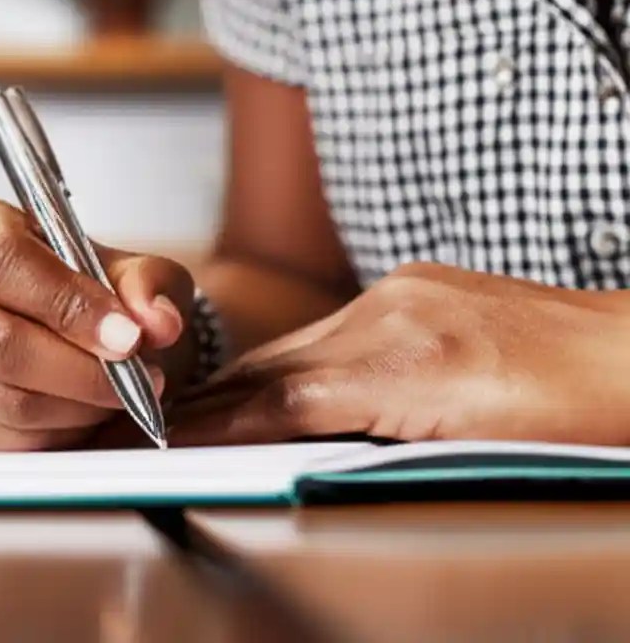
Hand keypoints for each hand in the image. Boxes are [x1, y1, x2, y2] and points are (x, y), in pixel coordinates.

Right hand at [0, 197, 197, 450]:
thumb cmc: (82, 285)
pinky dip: (59, 433)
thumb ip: (146, 282)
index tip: (125, 336)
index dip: (68, 305)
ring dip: (78, 405)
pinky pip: (5, 438)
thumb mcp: (126, 266)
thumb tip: (155, 320)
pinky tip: (83, 410)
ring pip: (6, 399)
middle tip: (136, 374)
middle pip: (0, 342)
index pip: (3, 264)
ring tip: (117, 390)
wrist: (66, 324)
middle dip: (82, 369)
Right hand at [164, 263, 629, 445]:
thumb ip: (371, 450)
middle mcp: (397, 315)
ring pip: (298, 343)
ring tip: (200, 411)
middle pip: (274, 367)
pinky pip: (333, 327)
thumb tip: (294, 453)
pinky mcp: (418, 284)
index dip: (214, 426)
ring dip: (246, 380)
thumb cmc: (589, 420)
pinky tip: (278, 378)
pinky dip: (295, 360)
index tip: (165, 439)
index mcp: (411, 365)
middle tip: (156, 425)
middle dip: (207, 401)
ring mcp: (407, 293)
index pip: (282, 402)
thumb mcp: (472, 458)